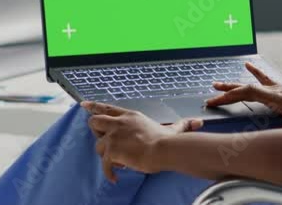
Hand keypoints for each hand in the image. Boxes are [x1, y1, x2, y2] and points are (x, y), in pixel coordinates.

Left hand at [83, 101, 201, 181]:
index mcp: (131, 116)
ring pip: (98, 145)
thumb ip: (182, 124)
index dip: (94, 106)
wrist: (163, 150)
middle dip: (96, 131)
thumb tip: (197, 122)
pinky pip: (104, 164)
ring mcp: (114, 136)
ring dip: (106, 155)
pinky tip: (115, 177)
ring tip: (118, 162)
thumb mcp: (173, 129)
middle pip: (95, 122)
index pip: (108, 108)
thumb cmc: (167, 140)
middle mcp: (119, 123)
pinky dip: (108, 172)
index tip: (83, 104)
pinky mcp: (112, 150)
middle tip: (104, 141)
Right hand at [206, 62, 281, 129]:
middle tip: (210, 94)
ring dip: (236, 84)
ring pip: (253, 83)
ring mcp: (281, 88)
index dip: (229, 97)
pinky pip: (265, 80)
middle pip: (246, 87)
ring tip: (220, 83)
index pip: (248, 93)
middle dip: (227, 92)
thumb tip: (270, 143)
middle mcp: (277, 90)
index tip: (214, 101)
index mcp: (277, 98)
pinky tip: (249, 66)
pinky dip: (255, 74)